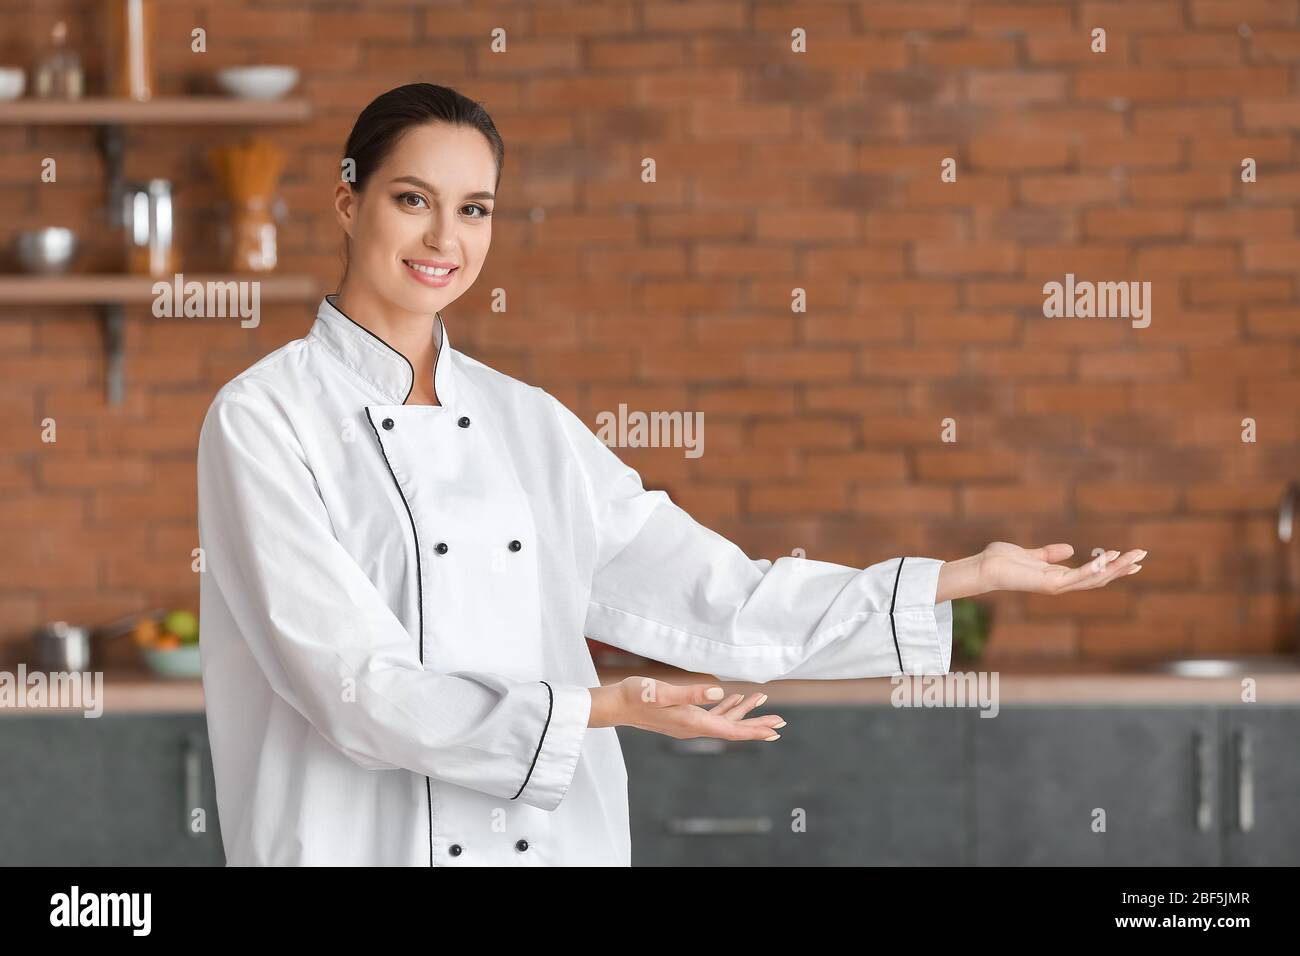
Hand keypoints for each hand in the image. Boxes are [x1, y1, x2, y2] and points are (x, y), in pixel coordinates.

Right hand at [588, 676, 784, 741]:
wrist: (615, 705)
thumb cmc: (636, 695)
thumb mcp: (663, 691)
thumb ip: (691, 693)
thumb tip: (720, 693)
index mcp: (693, 722)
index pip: (732, 731)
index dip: (755, 730)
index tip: (776, 731)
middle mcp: (694, 726)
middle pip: (733, 728)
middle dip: (757, 724)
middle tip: (781, 722)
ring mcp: (688, 722)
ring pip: (724, 721)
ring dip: (744, 713)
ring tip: (764, 703)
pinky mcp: (682, 716)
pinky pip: (711, 714)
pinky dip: (726, 707)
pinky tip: (733, 699)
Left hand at [977, 541, 1145, 594]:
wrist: (984, 568)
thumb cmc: (1002, 561)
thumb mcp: (1031, 554)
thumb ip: (1050, 554)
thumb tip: (1070, 549)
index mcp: (1059, 576)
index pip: (1093, 574)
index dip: (1113, 567)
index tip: (1133, 560)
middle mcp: (1061, 584)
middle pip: (1100, 578)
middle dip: (1121, 568)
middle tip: (1142, 556)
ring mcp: (1057, 586)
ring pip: (1094, 579)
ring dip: (1115, 568)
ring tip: (1134, 557)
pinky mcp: (1050, 584)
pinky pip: (1078, 576)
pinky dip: (1094, 568)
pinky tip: (1109, 559)